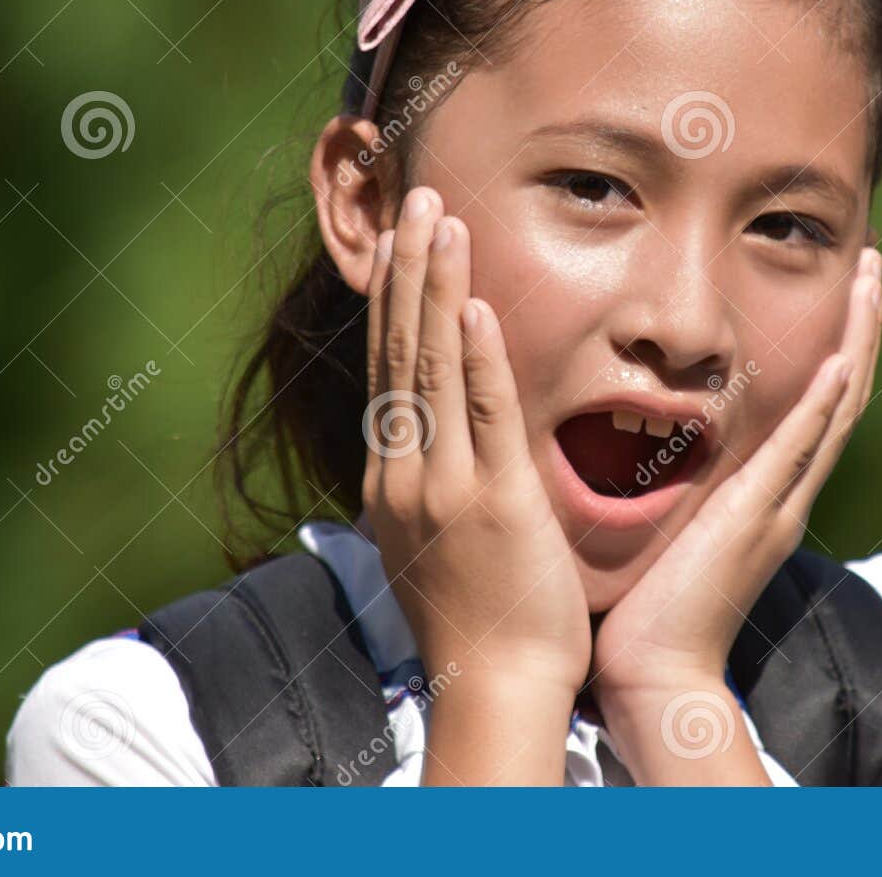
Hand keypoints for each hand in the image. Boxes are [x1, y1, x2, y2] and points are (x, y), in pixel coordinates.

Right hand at [362, 187, 589, 781]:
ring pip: (432, 364)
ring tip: (439, 216)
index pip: (387, 367)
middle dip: (408, 266)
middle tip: (416, 195)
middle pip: (399, 348)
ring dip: (436, 284)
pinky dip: (475, 354)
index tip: (398, 241)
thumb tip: (424, 444)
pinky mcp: (493, 499)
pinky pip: (481, 413)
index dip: (393, 298)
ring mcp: (444, 484)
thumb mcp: (431, 541)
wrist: (494, 685)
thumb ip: (428, 483)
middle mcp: (404, 471)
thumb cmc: (477, 617)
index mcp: (392, 478)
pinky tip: (473, 302)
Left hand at [589, 250, 881, 780]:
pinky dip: (823, 402)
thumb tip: (646, 439)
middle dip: (859, 324)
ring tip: (873, 278)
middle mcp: (786, 492)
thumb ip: (676, 482)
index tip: (841, 289)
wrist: (654, 669)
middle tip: (875, 261)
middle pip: (841, 392)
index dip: (833, 345)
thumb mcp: (670, 522)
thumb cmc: (647, 605)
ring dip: (857, 340)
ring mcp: (780, 504)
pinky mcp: (758, 517)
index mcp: (765, 492)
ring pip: (835, 407)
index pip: (813, 403)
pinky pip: (801, 449)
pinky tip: (839, 356)